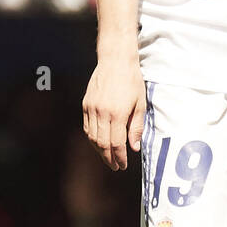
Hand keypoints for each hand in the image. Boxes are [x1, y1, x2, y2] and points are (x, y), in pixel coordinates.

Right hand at [82, 56, 146, 170]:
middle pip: (102, 143)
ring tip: (108, 157)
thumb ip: (136, 127)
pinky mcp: (86, 104)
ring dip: (99, 150)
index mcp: (117, 114)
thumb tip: (134, 147)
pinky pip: (87, 127)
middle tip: (116, 166)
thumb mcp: (140, 103)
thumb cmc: (131, 80)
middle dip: (109, 158)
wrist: (115, 60)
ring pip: (92, 137)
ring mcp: (91, 109)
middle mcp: (101, 113)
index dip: (120, 157)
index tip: (123, 165)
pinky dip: (92, 138)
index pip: (116, 144)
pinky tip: (99, 142)